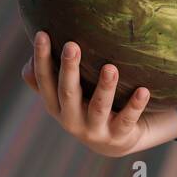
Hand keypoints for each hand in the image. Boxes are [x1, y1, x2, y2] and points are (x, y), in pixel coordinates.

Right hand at [21, 31, 176, 157]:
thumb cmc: (87, 105)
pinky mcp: (119, 135)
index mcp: (56, 106)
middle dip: (69, 69)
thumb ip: (50, 75)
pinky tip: (144, 90)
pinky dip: (135, 106)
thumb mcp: (66, 93)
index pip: (45, 81)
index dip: (41, 59)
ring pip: (99, 107)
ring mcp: (96, 130)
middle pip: (68, 93)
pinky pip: (128, 120)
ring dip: (104, 88)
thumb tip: (33, 45)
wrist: (114, 143)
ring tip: (111, 68)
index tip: (42, 34)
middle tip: (71, 45)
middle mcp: (72, 120)